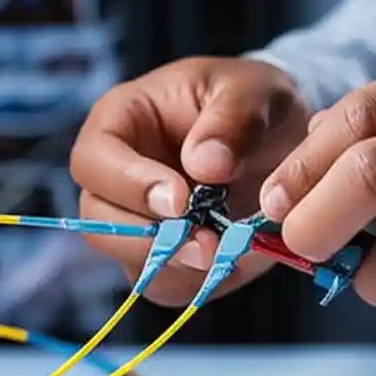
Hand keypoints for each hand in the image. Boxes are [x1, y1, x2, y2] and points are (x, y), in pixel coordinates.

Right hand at [71, 57, 309, 305]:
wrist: (281, 136)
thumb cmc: (252, 100)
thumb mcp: (253, 90)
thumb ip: (233, 119)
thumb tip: (203, 164)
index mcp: (121, 121)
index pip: (94, 160)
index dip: (129, 184)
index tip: (182, 199)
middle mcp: (116, 175)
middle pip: (97, 218)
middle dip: (149, 238)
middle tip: (207, 243)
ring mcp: (137, 220)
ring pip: (127, 259)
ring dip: (175, 265)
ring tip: (226, 253)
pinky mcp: (165, 256)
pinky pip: (165, 285)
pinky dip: (198, 282)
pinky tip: (233, 261)